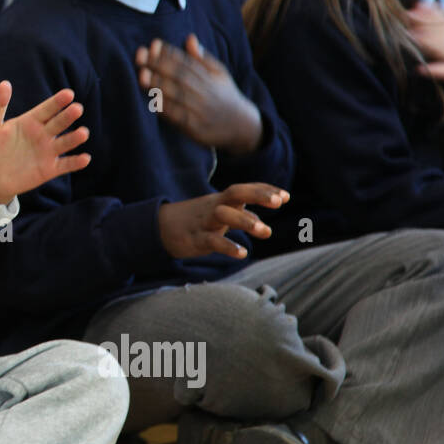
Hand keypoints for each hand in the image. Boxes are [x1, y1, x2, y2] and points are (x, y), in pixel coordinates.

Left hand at [0, 81, 90, 203]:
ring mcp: (48, 152)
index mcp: (31, 121)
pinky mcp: (50, 169)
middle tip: (77, 109)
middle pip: (58, 123)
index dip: (57, 101)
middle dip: (68, 116)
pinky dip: (75, 162)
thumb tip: (5, 83)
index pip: (47, 109)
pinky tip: (85, 158)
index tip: (69, 93)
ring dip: (75, 138)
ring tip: (83, 133)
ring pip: (65, 142)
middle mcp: (43, 134)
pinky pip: (65, 165)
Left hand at [136, 34, 261, 153]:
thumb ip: (203, 58)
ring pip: (178, 95)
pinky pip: (180, 117)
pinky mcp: (197, 128)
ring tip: (142, 75)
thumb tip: (189, 38)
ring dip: (159, 85)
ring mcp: (201, 111)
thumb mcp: (220, 73)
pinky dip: (166, 109)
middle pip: (180, 76)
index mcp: (210, 77)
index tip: (154, 44)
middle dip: (159, 65)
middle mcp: (206, 92)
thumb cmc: (224, 95)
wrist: (242, 126)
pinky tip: (152, 101)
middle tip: (141, 57)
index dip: (170, 52)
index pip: (187, 61)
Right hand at [157, 183, 288, 259]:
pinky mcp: (194, 239)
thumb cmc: (194, 220)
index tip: (285, 196)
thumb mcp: (216, 214)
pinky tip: (242, 253)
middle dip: (257, 195)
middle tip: (278, 202)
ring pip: (223, 215)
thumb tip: (260, 220)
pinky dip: (228, 247)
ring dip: (245, 221)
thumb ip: (239, 216)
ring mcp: (204, 222)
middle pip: (235, 193)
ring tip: (266, 231)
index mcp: (220, 200)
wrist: (158, 227)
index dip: (263, 190)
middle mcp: (213, 206)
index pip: (243, 189)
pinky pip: (212, 241)